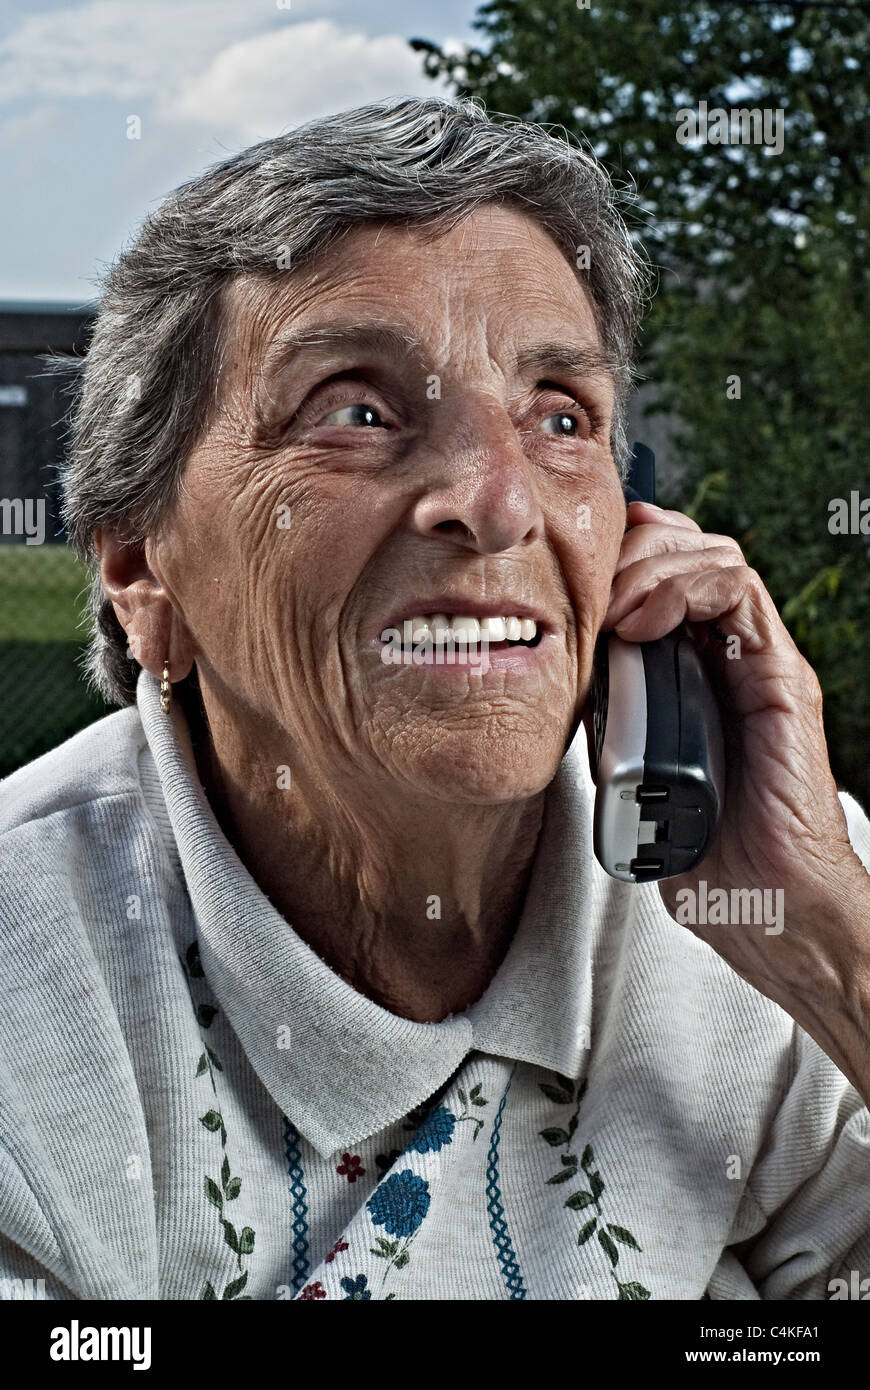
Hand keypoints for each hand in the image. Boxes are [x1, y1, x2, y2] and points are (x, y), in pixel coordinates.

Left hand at [602, 501, 869, 1051]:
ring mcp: (754, 660)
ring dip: (650, 565)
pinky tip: (643, 621)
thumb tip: (548, 682)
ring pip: (712, 556)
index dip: (613, 556)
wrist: (765, 903)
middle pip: (682, 549)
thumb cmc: (698, 848)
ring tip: (609, 610)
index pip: (656, 572)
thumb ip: (603, 718)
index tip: (562, 573)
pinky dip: (688, 586)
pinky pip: (741, 593)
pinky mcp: (779, 676)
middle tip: (583, 587)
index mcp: (686, 666)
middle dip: (627, 550)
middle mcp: (724, 653)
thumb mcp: (624, 768)